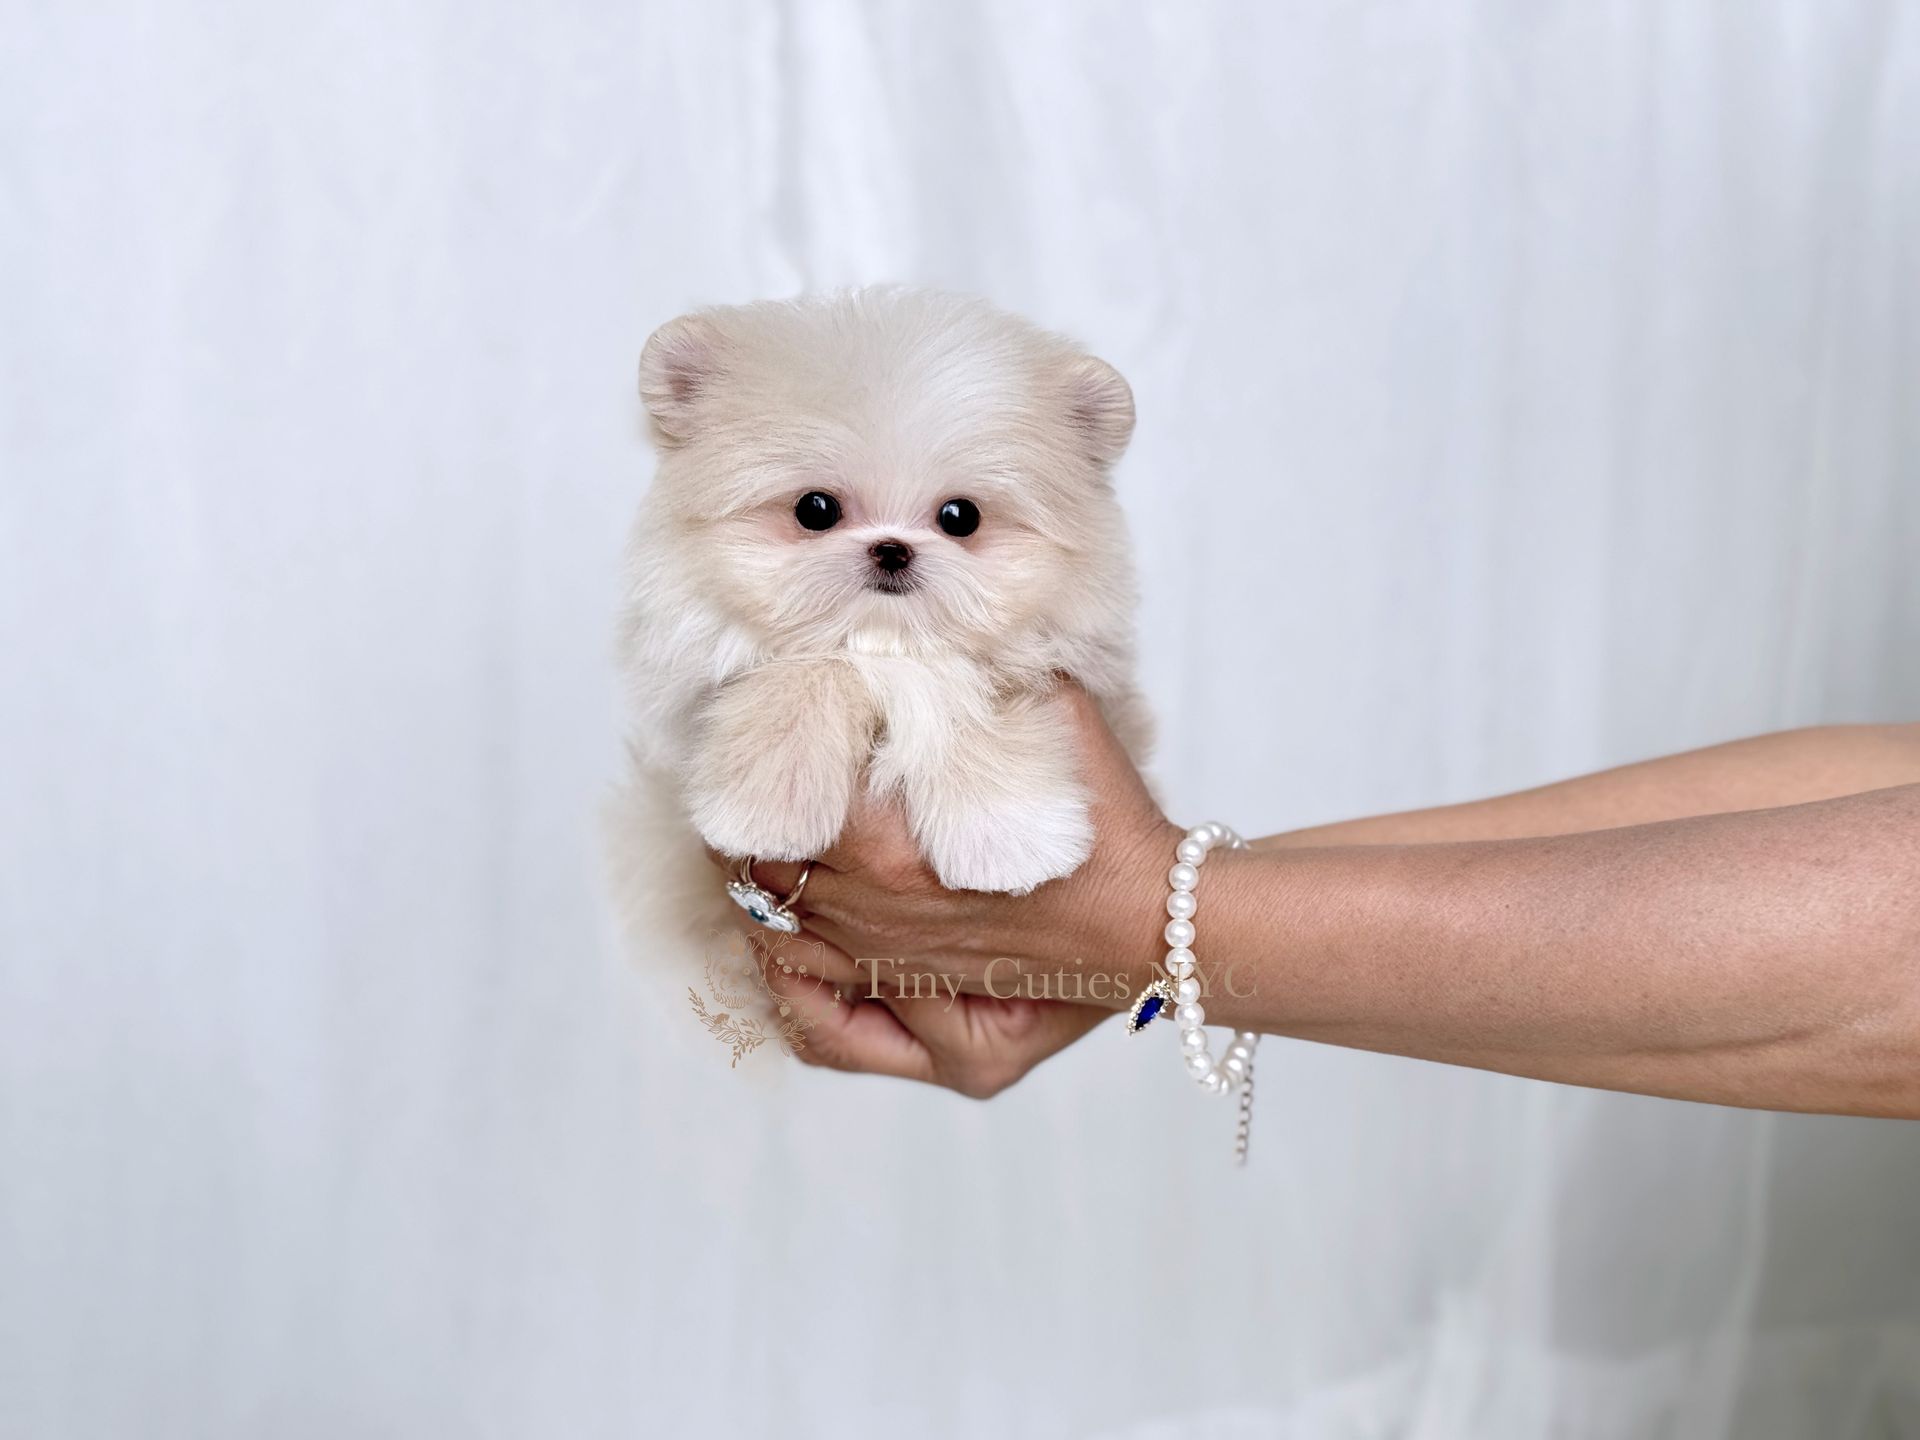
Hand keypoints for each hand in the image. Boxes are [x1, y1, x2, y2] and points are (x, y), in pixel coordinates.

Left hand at [712, 685, 1178, 1095]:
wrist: (1166, 919)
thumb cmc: (1107, 823)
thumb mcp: (1048, 716)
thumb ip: (980, 676)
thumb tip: (914, 632)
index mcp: (891, 852)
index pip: (779, 803)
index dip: (753, 760)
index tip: (749, 725)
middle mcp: (879, 927)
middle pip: (765, 873)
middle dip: (741, 825)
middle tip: (728, 782)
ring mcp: (901, 986)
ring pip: (784, 948)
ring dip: (754, 899)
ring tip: (743, 857)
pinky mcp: (937, 1036)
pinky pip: (830, 1033)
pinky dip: (792, 994)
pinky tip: (781, 960)